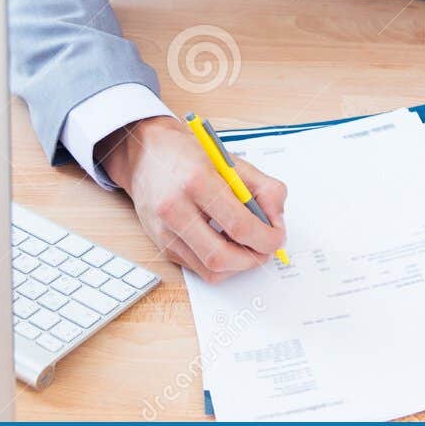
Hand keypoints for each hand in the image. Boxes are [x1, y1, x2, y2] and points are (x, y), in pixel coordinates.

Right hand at [98, 115, 287, 282]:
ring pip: (210, 270)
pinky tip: (226, 243)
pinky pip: (198, 269)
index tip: (277, 237)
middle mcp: (175, 210)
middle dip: (253, 259)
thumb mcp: (232, 162)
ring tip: (246, 245)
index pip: (240, 226)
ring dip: (237, 265)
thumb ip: (264, 189)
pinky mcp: (162, 246)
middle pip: (222, 257)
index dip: (267, 238)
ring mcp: (165, 232)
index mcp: (197, 182)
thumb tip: (277, 222)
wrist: (146, 154)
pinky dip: (220, 263)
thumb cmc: (190, 156)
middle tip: (265, 248)